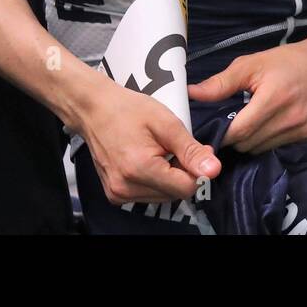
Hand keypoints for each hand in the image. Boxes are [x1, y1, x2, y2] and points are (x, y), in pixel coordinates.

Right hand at [79, 77, 220, 205]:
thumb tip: (214, 171)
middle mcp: (125, 188)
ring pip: (163, 197)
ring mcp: (117, 194)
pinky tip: (149, 160)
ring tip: (160, 151)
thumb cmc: (129, 110)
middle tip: (176, 147)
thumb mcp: (166, 123)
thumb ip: (190, 150)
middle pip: (174, 194)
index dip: (197, 170)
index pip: (186, 188)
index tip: (196, 150)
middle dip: (183, 173)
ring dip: (169, 178)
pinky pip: (147, 196)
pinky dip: (155, 181)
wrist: (93, 109)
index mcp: (139, 169)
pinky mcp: (114, 195)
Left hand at [187, 37, 306, 153]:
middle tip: (235, 121)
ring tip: (254, 121)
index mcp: (272, 99)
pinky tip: (273, 123)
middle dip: (236, 136)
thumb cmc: (289, 61)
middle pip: (249, 144)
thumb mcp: (253, 64)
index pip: (238, 132)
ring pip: (263, 149)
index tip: (216, 127)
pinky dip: (271, 140)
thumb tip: (192, 93)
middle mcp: (290, 119)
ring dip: (253, 140)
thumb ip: (222, 83)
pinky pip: (281, 147)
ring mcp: (303, 131)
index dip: (223, 132)